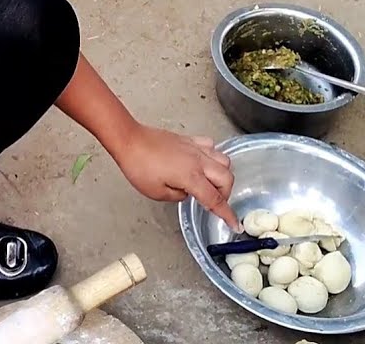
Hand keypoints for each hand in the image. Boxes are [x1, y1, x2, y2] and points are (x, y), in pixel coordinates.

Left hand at [112, 125, 240, 230]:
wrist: (130, 141)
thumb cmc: (138, 166)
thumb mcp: (156, 193)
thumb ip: (177, 196)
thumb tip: (187, 193)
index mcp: (190, 177)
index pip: (215, 199)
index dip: (227, 214)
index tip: (235, 224)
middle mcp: (198, 161)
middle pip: (227, 178)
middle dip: (225, 194)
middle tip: (214, 202)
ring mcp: (195, 148)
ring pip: (224, 160)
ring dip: (222, 174)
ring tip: (209, 183)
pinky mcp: (189, 140)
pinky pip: (211, 146)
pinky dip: (213, 156)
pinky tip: (203, 163)